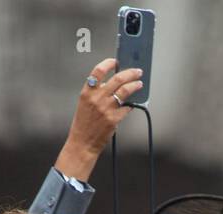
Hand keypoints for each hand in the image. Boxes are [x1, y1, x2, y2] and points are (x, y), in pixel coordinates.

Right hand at [54, 59, 142, 181]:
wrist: (83, 143)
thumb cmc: (83, 124)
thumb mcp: (84, 104)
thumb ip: (96, 93)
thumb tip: (112, 84)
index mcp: (87, 92)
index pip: (98, 71)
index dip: (108, 64)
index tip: (116, 61)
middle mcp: (96, 98)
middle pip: (117, 79)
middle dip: (130, 73)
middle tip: (137, 72)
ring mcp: (106, 108)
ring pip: (125, 91)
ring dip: (135, 86)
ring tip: (139, 84)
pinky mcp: (113, 119)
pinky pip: (126, 108)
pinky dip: (130, 105)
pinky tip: (132, 104)